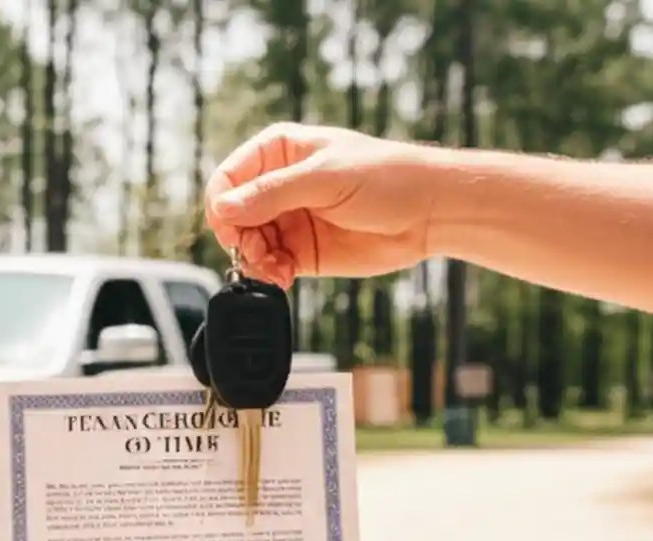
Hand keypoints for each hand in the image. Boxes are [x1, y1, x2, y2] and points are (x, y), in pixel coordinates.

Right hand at [203, 122, 442, 287]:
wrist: (429, 212)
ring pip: (248, 245)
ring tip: (277, 269)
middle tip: (258, 253)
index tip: (233, 229)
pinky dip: (270, 275)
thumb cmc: (386, 177)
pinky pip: (270, 266)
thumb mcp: (325, 178)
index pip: (228, 178)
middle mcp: (277, 186)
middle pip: (232, 216)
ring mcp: (288, 220)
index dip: (223, 205)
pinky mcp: (302, 251)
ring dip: (255, 261)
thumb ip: (273, 193)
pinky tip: (284, 277)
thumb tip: (224, 208)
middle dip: (239, 239)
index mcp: (278, 152)